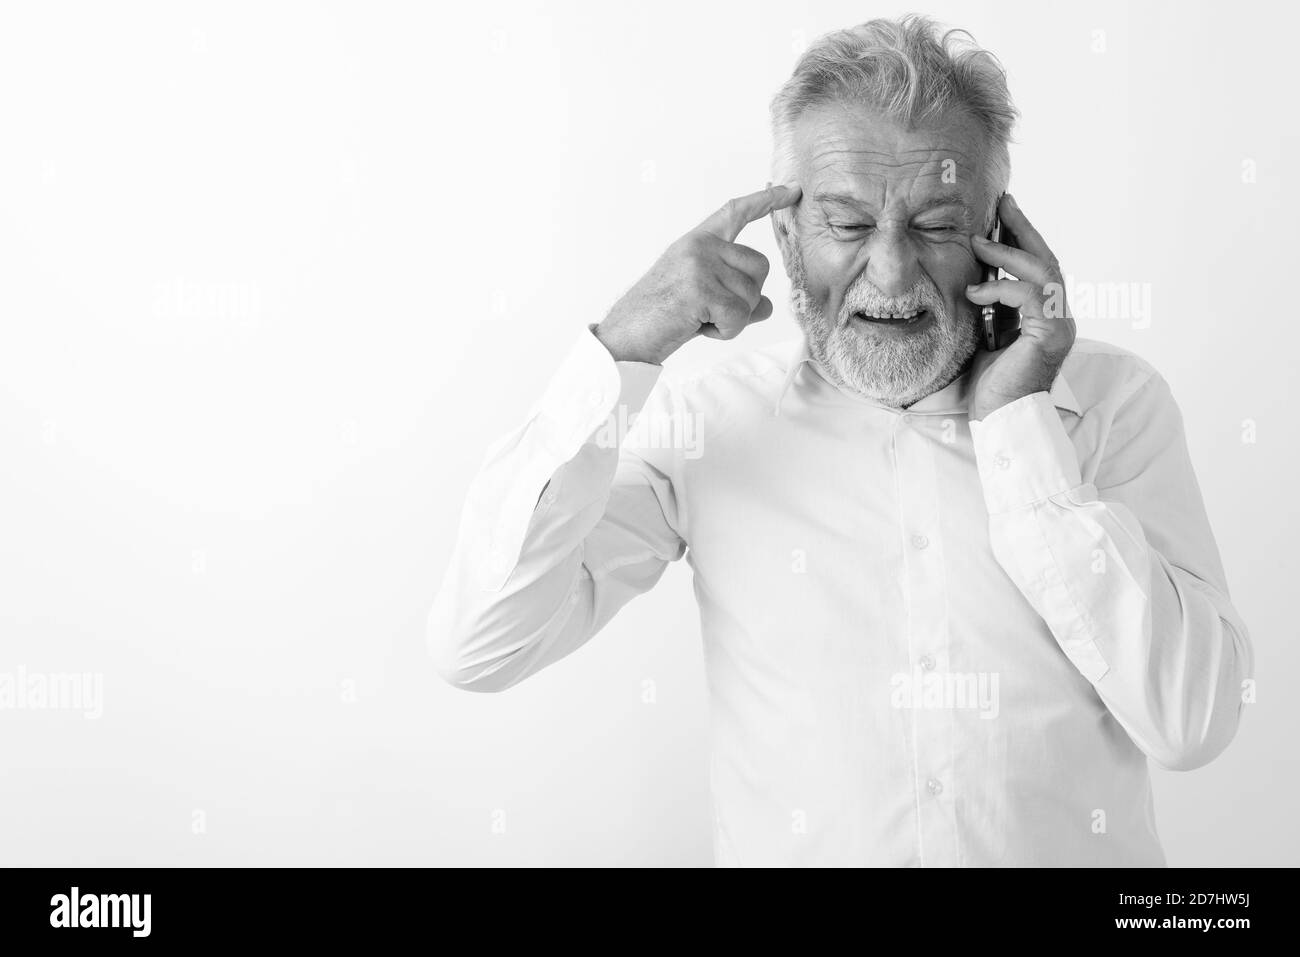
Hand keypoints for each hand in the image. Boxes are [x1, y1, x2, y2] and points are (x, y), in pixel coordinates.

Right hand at [594, 183, 801, 364]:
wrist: (625, 336)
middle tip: (710, 311)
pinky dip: (725, 331)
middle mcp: (700, 246)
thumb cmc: (659, 317)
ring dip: (733, 319)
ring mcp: (699, 265)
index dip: (765, 201)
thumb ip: (735, 294)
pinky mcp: (700, 289)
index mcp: (696, 241)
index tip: (790, 190)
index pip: (735, 213)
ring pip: (752, 296)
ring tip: (698, 319)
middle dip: (746, 298)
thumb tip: (769, 304)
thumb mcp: (702, 298)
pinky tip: (698, 327)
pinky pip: (738, 316)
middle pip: (759, 269)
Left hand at [966, 193, 1075, 420]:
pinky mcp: (1051, 335)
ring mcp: (1060, 325)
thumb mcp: (988, 337)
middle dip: (1023, 229)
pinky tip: (975, 290)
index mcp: (1046, 316)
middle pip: (1046, 260)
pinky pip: (1029, 296)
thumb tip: (975, 278)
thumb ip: (993, 309)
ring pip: (1042, 272)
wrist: (1000, 421)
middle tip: (1002, 202)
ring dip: (1009, 252)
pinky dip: (1000, 287)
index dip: (1022, 237)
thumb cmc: (991, 387)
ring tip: (978, 240)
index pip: (1038, 267)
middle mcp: (1059, 316)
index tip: (1002, 211)